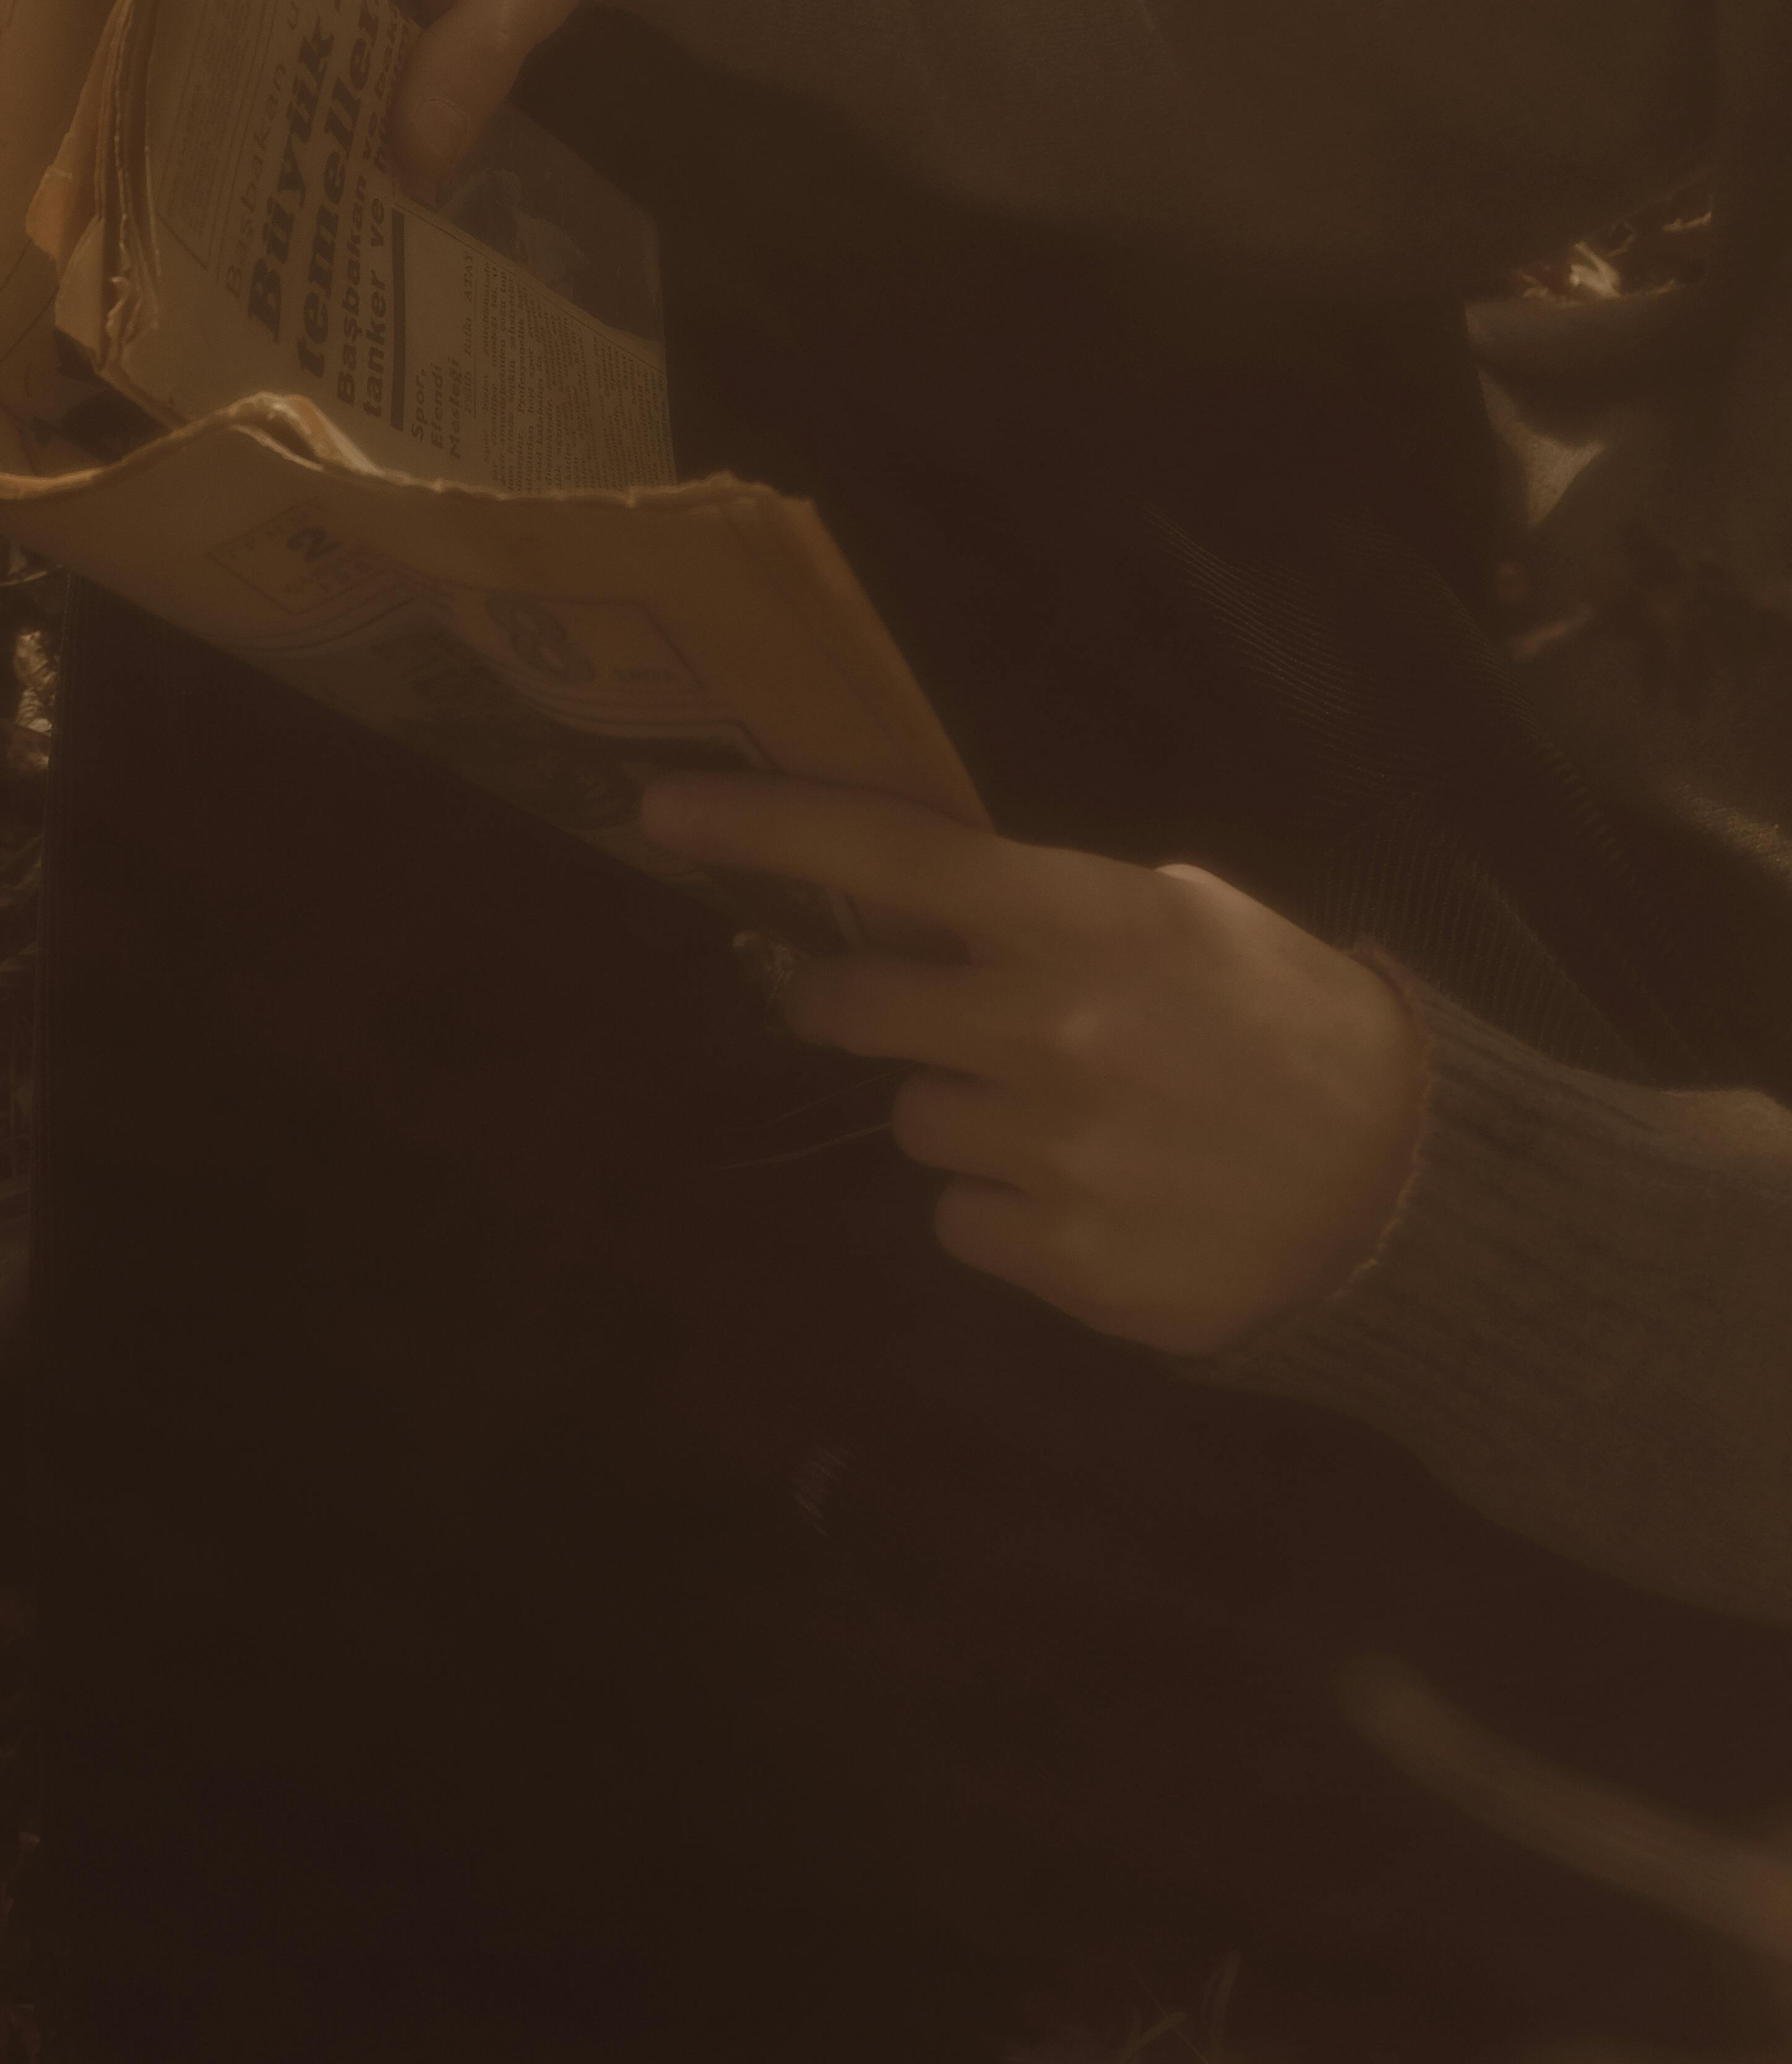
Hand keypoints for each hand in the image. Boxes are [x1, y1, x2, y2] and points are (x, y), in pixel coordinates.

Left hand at [639, 775, 1427, 1357]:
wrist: (1406, 1194)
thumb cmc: (1294, 1023)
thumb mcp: (1191, 915)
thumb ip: (1056, 903)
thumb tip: (922, 897)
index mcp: (1084, 920)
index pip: (888, 854)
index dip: (763, 827)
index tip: (657, 806)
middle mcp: (1047, 1027)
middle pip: (852, 1001)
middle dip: (852, 997)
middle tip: (904, 1002)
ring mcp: (1046, 1149)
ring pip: (914, 1117)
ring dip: (966, 1109)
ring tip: (1077, 1116)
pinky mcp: (1057, 1257)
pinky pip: (961, 1216)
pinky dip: (1008, 1204)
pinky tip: (1096, 1190)